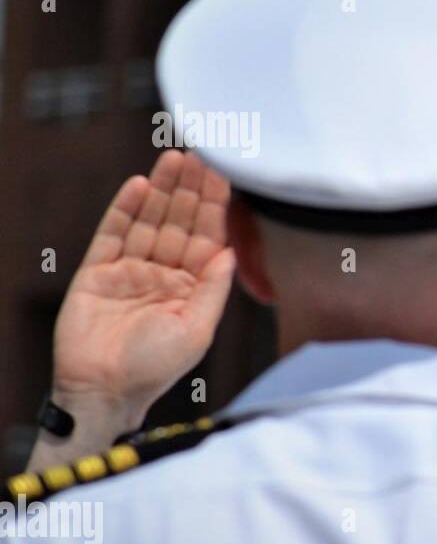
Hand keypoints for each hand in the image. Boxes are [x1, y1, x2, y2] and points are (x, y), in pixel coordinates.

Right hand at [51, 150, 234, 423]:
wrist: (104, 391)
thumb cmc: (156, 368)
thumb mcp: (198, 330)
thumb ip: (214, 289)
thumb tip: (231, 251)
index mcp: (192, 286)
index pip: (207, 237)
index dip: (215, 206)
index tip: (226, 174)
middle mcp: (163, 273)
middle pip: (179, 221)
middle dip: (190, 188)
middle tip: (201, 152)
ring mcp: (130, 270)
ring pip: (149, 221)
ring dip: (162, 190)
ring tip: (174, 157)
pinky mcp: (97, 272)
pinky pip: (113, 234)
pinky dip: (125, 210)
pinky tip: (140, 186)